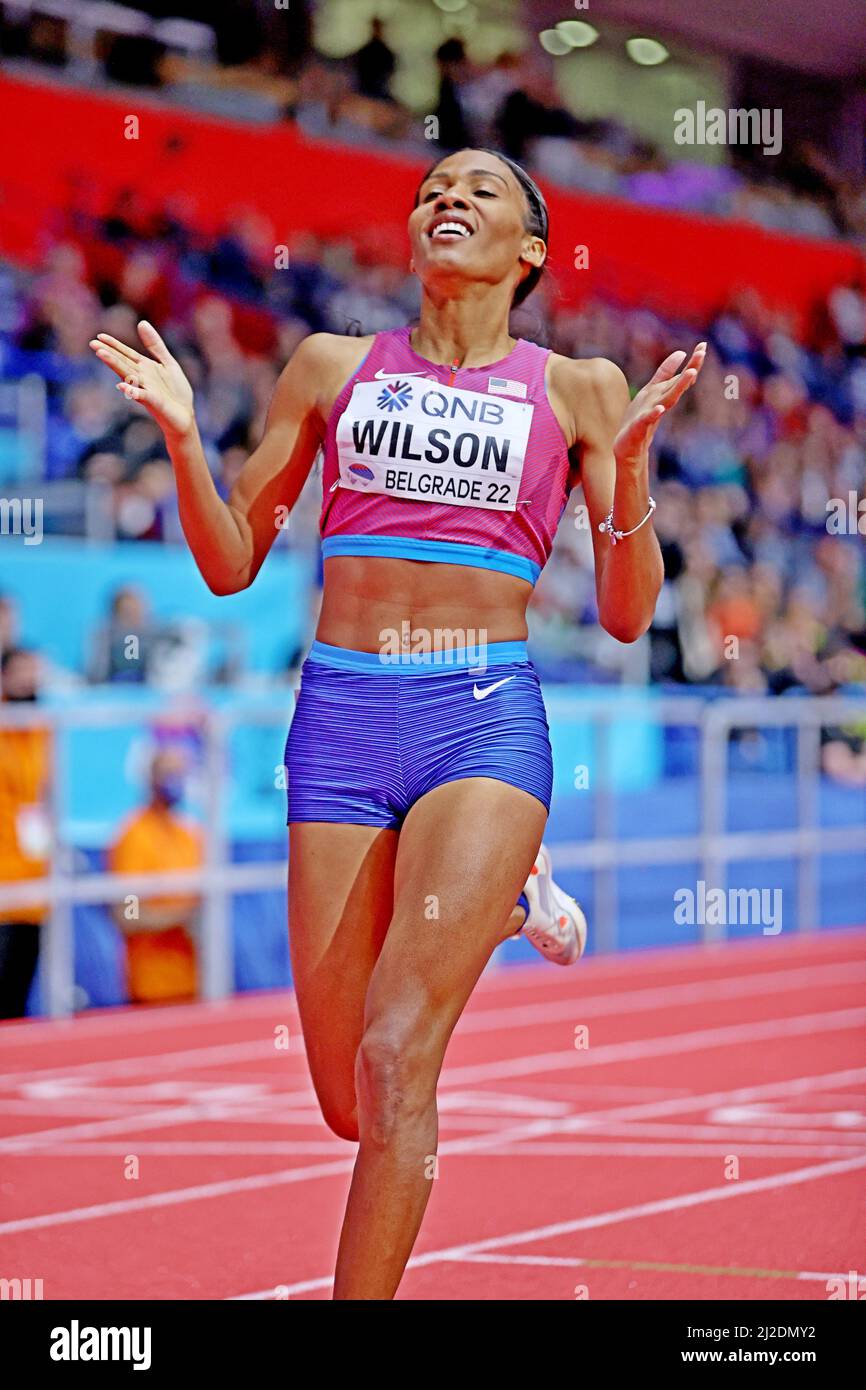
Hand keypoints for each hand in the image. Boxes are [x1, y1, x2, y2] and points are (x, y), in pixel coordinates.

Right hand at [89, 320, 194, 438]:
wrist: (186, 416)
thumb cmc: (176, 392)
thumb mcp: (168, 363)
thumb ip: (155, 345)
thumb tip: (141, 322)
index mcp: (145, 368)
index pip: (126, 354)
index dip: (114, 345)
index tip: (99, 336)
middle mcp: (142, 378)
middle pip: (123, 363)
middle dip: (109, 353)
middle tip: (92, 343)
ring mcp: (146, 390)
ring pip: (128, 376)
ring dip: (115, 365)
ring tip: (102, 354)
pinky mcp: (154, 402)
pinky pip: (142, 396)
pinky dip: (132, 391)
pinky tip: (122, 386)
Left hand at [614, 343, 705, 463]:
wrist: (629, 447)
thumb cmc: (641, 418)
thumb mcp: (653, 391)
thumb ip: (665, 373)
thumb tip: (681, 354)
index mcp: (663, 393)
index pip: (680, 375)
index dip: (692, 361)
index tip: (703, 345)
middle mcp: (661, 402)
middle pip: (677, 384)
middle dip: (690, 369)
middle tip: (702, 352)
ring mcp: (652, 414)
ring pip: (668, 399)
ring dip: (679, 386)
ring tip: (691, 374)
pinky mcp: (639, 427)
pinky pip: (648, 419)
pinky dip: (654, 414)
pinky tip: (660, 409)